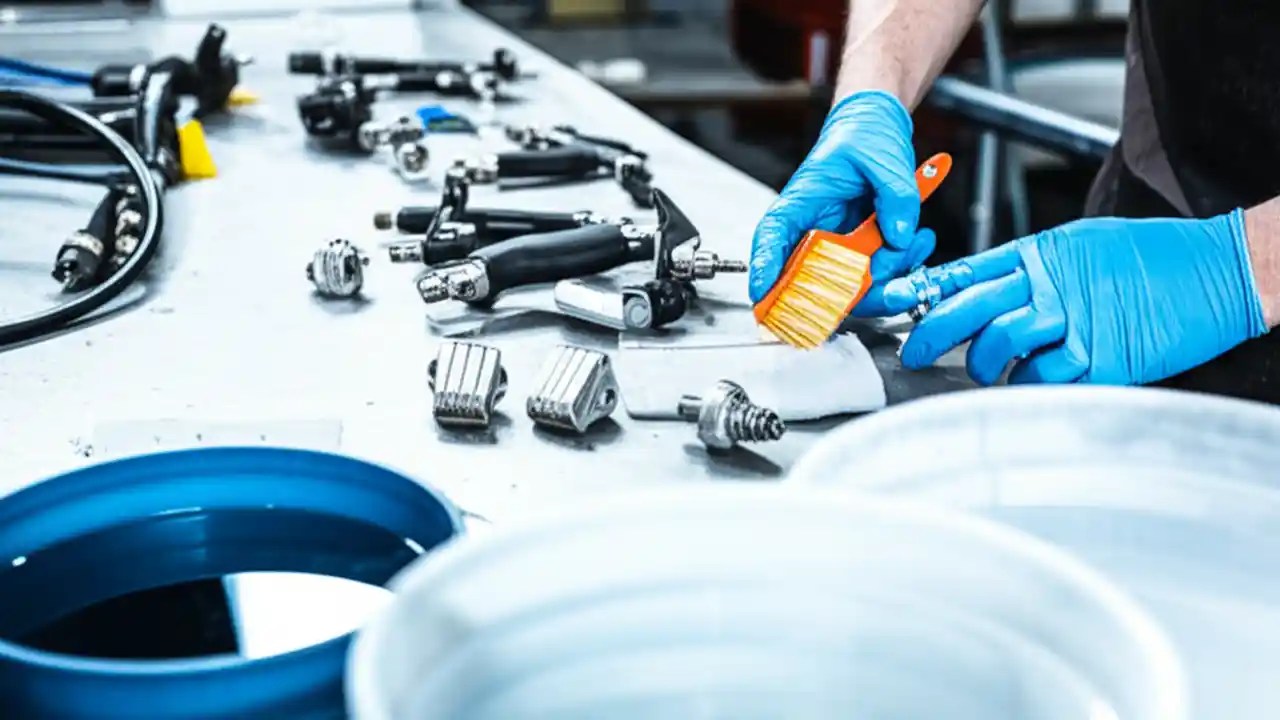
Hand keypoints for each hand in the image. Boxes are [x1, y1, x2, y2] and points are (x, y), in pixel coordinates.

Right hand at [749, 90, 934, 314]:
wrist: (880, 126)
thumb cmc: (864, 133)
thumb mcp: (882, 157)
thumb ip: (895, 196)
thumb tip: (900, 236)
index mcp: (801, 202)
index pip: (773, 236)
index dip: (764, 267)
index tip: (762, 293)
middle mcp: (814, 232)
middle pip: (812, 280)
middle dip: (853, 293)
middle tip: (894, 290)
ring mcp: (837, 246)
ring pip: (850, 286)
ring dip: (888, 277)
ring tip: (915, 242)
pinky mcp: (861, 252)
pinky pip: (875, 277)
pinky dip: (900, 269)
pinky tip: (917, 244)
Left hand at [878, 210, 1267, 384]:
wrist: (1219, 272)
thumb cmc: (1151, 258)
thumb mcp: (1080, 246)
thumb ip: (1031, 269)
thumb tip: (982, 290)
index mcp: (1040, 255)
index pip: (965, 272)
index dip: (922, 290)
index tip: (889, 305)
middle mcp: (1050, 286)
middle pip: (968, 309)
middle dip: (930, 334)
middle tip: (914, 352)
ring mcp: (1074, 323)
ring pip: (998, 346)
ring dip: (981, 364)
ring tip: (985, 369)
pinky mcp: (1100, 359)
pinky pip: (1043, 379)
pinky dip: (1030, 384)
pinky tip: (1035, 379)